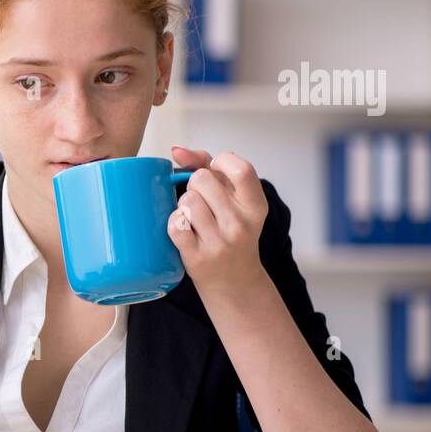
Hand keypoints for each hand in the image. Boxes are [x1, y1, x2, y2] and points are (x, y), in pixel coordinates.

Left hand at [167, 145, 269, 296]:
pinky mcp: (198, 257)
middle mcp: (241, 224)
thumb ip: (207, 167)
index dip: (220, 162)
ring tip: (194, 217)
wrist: (234, 280)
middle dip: (195, 184)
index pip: (241, 169)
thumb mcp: (233, 200)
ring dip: (184, 205)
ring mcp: (220, 242)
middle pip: (202, 179)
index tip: (215, 170)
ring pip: (186, 200)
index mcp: (256, 206)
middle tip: (202, 199)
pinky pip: (175, 223)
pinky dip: (174, 222)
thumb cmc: (230, 232)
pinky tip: (185, 229)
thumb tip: (176, 151)